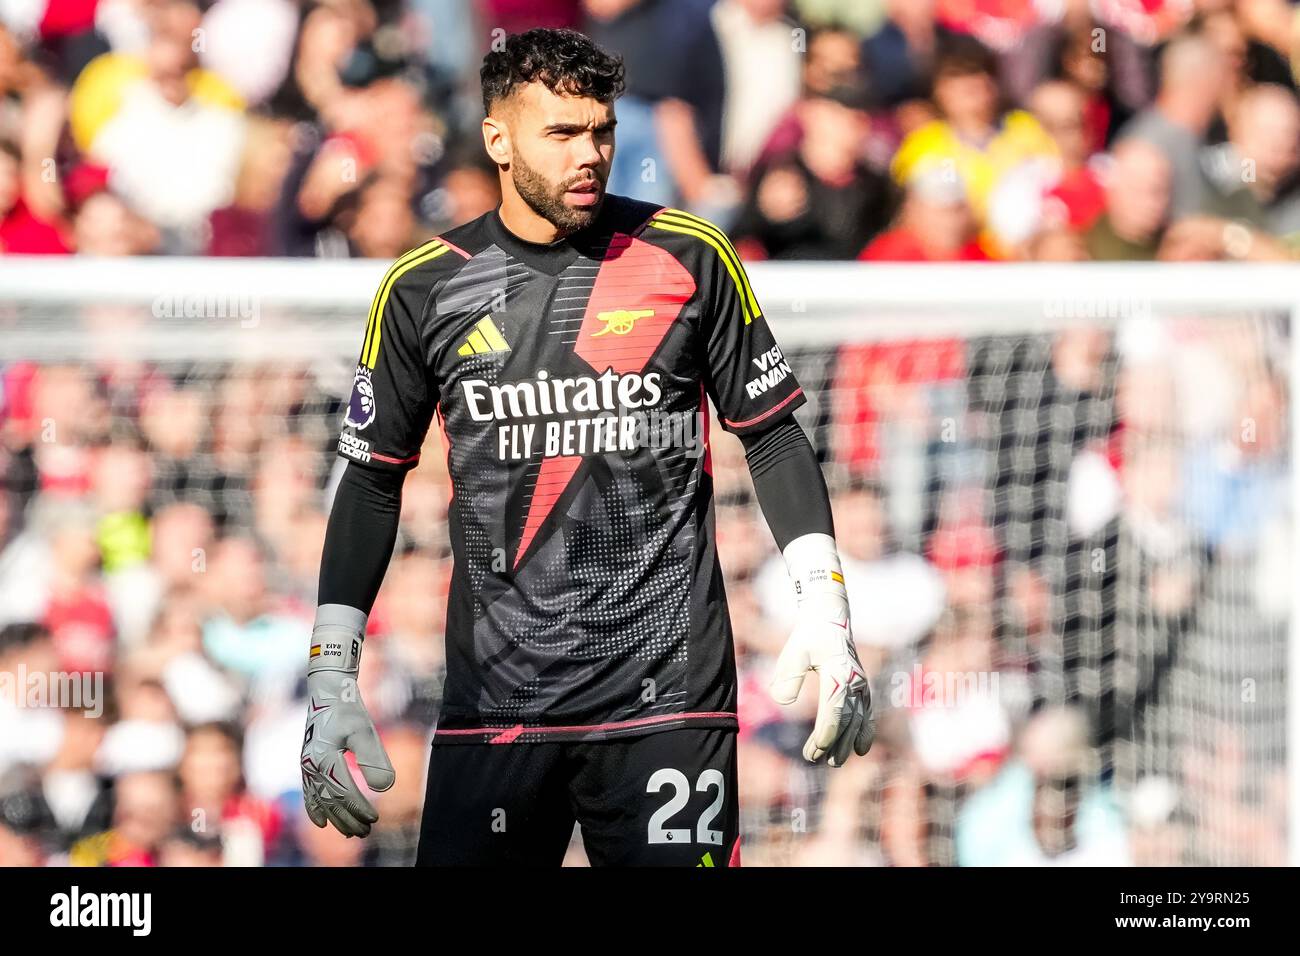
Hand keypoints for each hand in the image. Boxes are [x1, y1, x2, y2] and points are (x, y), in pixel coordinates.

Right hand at [300, 610, 393, 836]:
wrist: (328, 690)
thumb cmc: (348, 709)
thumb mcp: (364, 731)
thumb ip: (373, 759)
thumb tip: (385, 788)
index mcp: (324, 759)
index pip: (344, 793)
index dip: (359, 808)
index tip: (376, 819)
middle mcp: (311, 766)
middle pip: (331, 801)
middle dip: (348, 819)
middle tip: (366, 832)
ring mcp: (306, 766)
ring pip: (320, 800)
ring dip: (335, 818)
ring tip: (351, 833)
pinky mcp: (307, 763)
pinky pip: (309, 792)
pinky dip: (315, 809)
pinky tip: (321, 822)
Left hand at [770, 601, 874, 766]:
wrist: (830, 617)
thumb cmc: (808, 636)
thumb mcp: (793, 652)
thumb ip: (788, 676)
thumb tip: (782, 702)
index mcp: (837, 674)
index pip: (833, 712)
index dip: (824, 735)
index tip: (812, 750)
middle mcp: (854, 681)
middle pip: (846, 721)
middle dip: (833, 744)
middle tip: (817, 760)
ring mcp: (861, 685)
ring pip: (858, 720)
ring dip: (847, 743)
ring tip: (834, 761)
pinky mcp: (862, 687)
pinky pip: (867, 714)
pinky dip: (865, 732)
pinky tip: (860, 749)